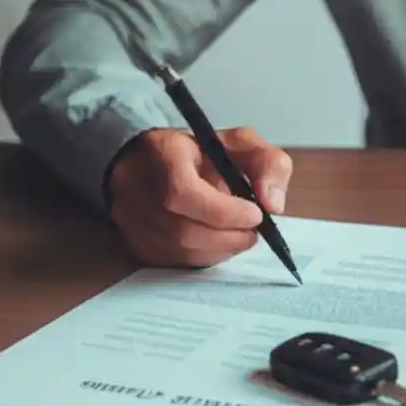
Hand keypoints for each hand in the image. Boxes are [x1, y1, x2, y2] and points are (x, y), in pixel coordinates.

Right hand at [105, 127, 292, 267]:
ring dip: (220, 249)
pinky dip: (204, 257)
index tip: (256, 214)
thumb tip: (273, 205)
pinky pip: (173, 262)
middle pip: (182, 229)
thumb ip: (267, 164)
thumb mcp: (241, 143)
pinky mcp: (135, 243)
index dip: (223, 211)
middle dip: (229, 236)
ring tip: (239, 235)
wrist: (152, 162)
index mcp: (163, 153)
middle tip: (253, 232)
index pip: (183, 191)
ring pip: (179, 251)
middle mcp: (138, 187)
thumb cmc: (200, 153)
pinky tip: (218, 243)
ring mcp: (131, 219)